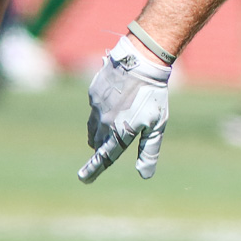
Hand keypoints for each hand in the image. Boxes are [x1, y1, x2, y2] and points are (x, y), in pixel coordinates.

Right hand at [79, 36, 170, 182]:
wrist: (140, 62)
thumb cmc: (153, 95)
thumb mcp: (156, 125)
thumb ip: (149, 151)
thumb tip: (144, 175)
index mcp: (119, 133)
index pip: (104, 157)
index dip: (93, 170)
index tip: (84, 179)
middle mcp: (104, 123)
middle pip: (98, 143)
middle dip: (99, 150)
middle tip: (99, 156)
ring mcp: (96, 107)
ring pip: (93, 127)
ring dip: (97, 135)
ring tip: (102, 137)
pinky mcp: (94, 93)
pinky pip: (94, 109)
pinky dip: (100, 113)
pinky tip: (110, 107)